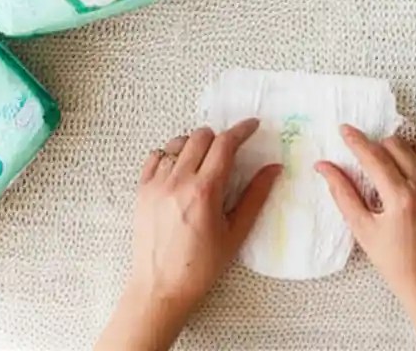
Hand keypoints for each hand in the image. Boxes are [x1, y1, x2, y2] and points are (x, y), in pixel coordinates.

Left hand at [96, 120, 280, 350]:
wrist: (161, 288)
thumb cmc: (201, 267)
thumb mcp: (235, 233)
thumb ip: (255, 196)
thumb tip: (274, 169)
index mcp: (204, 191)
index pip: (225, 144)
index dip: (242, 130)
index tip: (252, 126)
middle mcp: (178, 181)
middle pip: (201, 136)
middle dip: (219, 138)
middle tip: (229, 152)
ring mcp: (156, 184)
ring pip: (177, 143)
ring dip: (195, 145)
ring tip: (204, 163)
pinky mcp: (141, 191)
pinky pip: (155, 157)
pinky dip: (170, 155)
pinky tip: (179, 170)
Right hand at [316, 125, 415, 350]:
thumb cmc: (395, 261)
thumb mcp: (363, 230)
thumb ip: (343, 194)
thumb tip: (324, 166)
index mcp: (400, 196)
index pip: (373, 155)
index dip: (356, 140)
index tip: (344, 130)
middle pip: (397, 144)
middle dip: (378, 146)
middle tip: (369, 161)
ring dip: (405, 148)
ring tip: (395, 166)